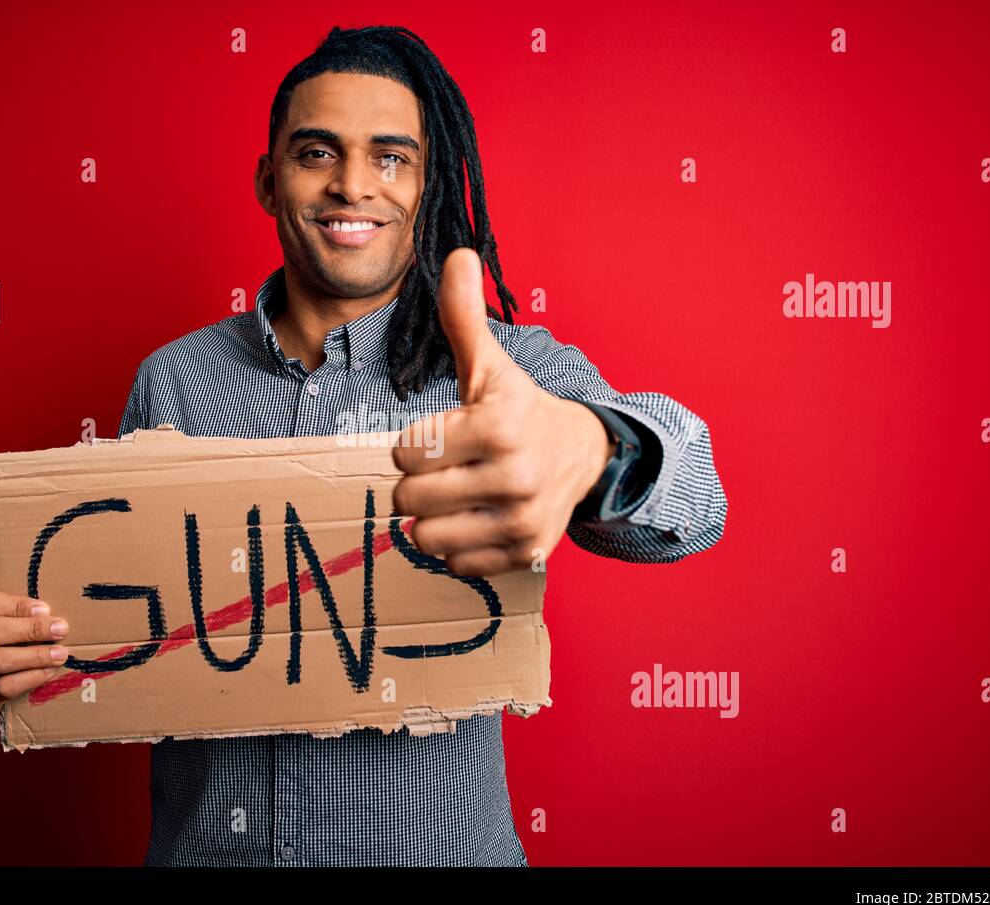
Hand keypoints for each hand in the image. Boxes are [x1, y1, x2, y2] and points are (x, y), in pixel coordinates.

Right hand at [0, 589, 70, 716]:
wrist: (9, 677)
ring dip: (34, 656)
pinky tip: (49, 672)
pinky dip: (29, 678)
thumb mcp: (18, 618)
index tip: (45, 609)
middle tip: (61, 630)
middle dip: (29, 630)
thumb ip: (30, 611)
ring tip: (60, 654)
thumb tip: (58, 614)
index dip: (14, 605)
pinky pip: (1, 687)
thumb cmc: (18, 638)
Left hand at [391, 248, 614, 576]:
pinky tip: (478, 520)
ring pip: (425, 538)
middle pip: (410, 498)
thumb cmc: (520, 409)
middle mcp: (515, 476)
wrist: (584, 455)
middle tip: (447, 470)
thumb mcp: (491, 365)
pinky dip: (458, 547)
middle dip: (419, 484)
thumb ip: (464, 317)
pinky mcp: (525, 554)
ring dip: (432, 520)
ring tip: (457, 498)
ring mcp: (523, 520)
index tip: (440, 437)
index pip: (405, 452)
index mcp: (499, 425)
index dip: (413, 444)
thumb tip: (456, 255)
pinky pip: (455, 564)